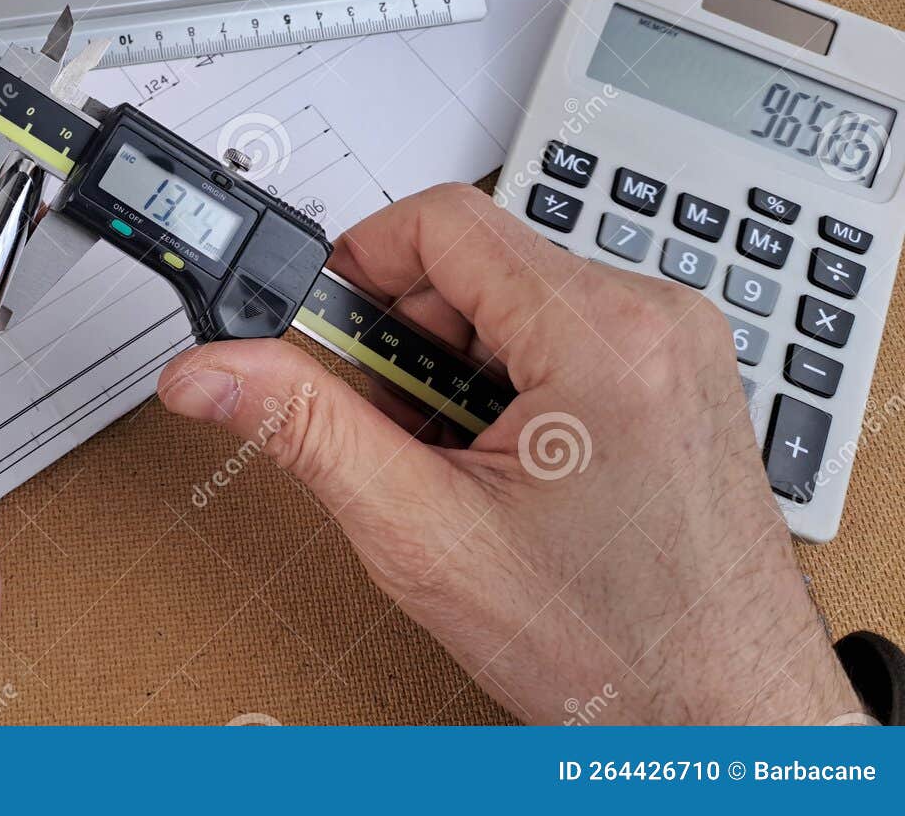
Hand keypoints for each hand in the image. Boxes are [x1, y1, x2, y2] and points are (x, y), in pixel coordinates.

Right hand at [158, 183, 861, 724]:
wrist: (723, 717)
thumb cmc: (614, 647)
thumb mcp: (424, 536)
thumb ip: (306, 431)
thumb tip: (214, 372)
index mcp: (602, 336)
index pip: (442, 219)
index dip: (356, 263)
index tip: (317, 327)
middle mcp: (653, 319)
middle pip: (474, 261)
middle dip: (402, 337)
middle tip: (382, 426)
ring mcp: (674, 347)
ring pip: (511, 301)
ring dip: (450, 368)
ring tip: (447, 463)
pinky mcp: (674, 377)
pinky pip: (559, 337)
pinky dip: (502, 385)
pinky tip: (493, 464)